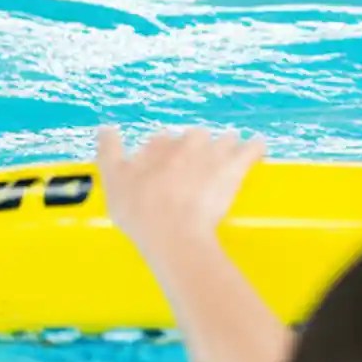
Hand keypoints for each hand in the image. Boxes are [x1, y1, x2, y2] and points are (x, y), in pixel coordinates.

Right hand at [95, 125, 265, 253]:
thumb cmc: (140, 211)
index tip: (159, 168)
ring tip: (222, 158)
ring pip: (223, 139)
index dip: (160, 153)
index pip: (160, 139)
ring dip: (223, 145)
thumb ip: (109, 150)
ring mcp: (213, 153)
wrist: (173, 233)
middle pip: (193, 137)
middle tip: (190, 170)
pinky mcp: (235, 168)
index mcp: (157, 144)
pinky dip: (255, 146)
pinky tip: (257, 145)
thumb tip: (105, 128)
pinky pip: (253, 148)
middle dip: (193, 148)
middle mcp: (185, 142)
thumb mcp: (112, 180)